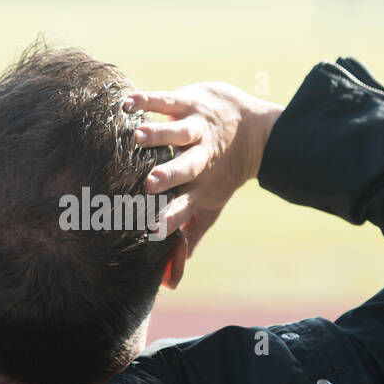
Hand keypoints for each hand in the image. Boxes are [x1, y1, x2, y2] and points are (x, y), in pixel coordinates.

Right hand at [124, 82, 282, 253]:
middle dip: (170, 175)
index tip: (154, 231)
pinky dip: (148, 100)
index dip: (172, 218)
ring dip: (159, 134)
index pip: (186, 206)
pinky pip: (168, 100)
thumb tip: (170, 283)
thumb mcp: (211, 206)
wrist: (257, 130)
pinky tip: (126, 103)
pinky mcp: (191, 104)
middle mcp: (200, 159)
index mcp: (201, 187)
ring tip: (138, 136)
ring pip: (178, 132)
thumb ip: (189, 237)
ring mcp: (197, 130)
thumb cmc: (224, 174)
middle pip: (186, 169)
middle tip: (151, 183)